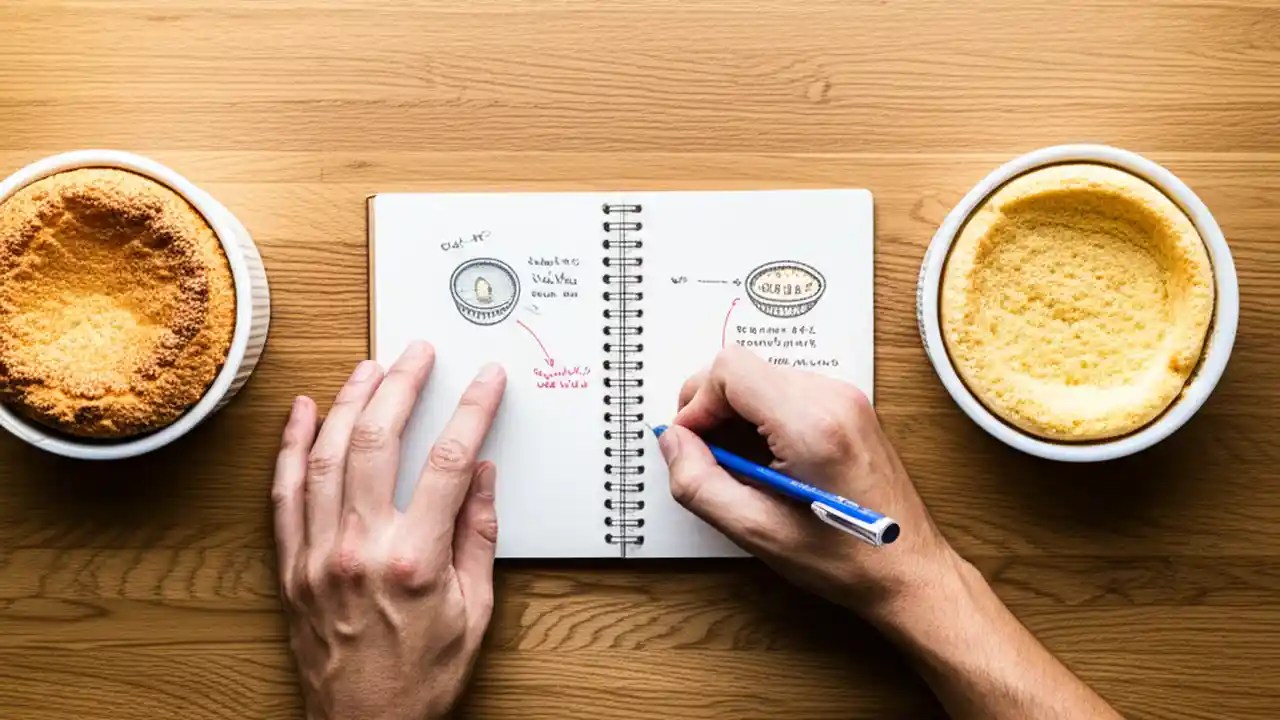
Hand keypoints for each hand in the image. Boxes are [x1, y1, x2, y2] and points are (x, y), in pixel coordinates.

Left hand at [272, 341, 506, 719]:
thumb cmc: (422, 678)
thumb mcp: (476, 613)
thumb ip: (478, 537)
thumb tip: (481, 475)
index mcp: (415, 561)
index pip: (448, 462)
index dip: (471, 411)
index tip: (486, 382)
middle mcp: (360, 549)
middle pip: (378, 442)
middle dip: (402, 386)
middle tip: (419, 354)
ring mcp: (318, 555)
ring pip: (327, 456)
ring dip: (348, 402)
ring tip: (370, 368)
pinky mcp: (292, 566)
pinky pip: (285, 493)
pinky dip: (291, 447)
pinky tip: (302, 412)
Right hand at [659, 346, 955, 616]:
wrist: (909, 569)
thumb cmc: (847, 558)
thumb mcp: (757, 530)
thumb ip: (699, 483)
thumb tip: (673, 443)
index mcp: (812, 423)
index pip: (729, 369)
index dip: (696, 404)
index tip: (691, 444)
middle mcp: (833, 397)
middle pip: (742, 368)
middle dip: (711, 408)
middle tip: (706, 457)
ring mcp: (845, 398)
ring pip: (761, 378)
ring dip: (736, 414)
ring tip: (740, 467)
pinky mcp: (848, 407)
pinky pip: (785, 391)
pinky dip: (761, 417)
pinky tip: (765, 461)